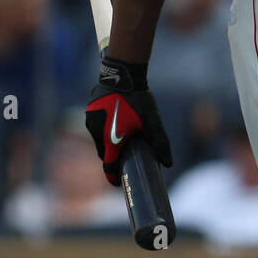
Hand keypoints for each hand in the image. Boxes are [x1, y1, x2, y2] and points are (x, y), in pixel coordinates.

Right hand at [85, 56, 172, 184]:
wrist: (123, 74)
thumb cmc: (138, 100)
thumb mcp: (152, 122)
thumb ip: (160, 143)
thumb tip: (168, 163)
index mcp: (111, 140)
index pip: (109, 166)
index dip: (113, 176)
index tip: (117, 183)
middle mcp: (97, 133)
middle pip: (104, 153)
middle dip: (113, 157)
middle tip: (125, 156)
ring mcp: (91, 121)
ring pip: (99, 139)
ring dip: (107, 141)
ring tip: (121, 138)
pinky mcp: (89, 110)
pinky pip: (96, 126)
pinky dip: (103, 128)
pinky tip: (114, 123)